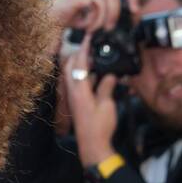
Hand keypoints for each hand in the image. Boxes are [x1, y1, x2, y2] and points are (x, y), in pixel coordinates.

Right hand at [49, 0, 136, 32]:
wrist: (49, 18)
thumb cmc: (70, 15)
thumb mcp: (93, 11)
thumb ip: (108, 8)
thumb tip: (130, 14)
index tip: (136, 11)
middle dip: (114, 14)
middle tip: (109, 28)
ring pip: (106, 4)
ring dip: (100, 20)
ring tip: (92, 28)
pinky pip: (95, 9)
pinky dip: (91, 20)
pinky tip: (84, 25)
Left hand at [62, 34, 118, 166]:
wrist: (92, 145)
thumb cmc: (99, 127)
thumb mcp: (106, 105)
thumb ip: (107, 87)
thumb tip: (110, 75)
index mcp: (78, 90)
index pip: (79, 64)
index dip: (84, 49)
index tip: (89, 37)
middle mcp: (73, 92)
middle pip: (71, 67)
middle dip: (80, 54)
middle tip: (91, 44)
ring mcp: (74, 97)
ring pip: (74, 75)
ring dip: (83, 65)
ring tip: (95, 56)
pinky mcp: (78, 103)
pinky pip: (80, 84)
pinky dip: (87, 76)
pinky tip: (98, 74)